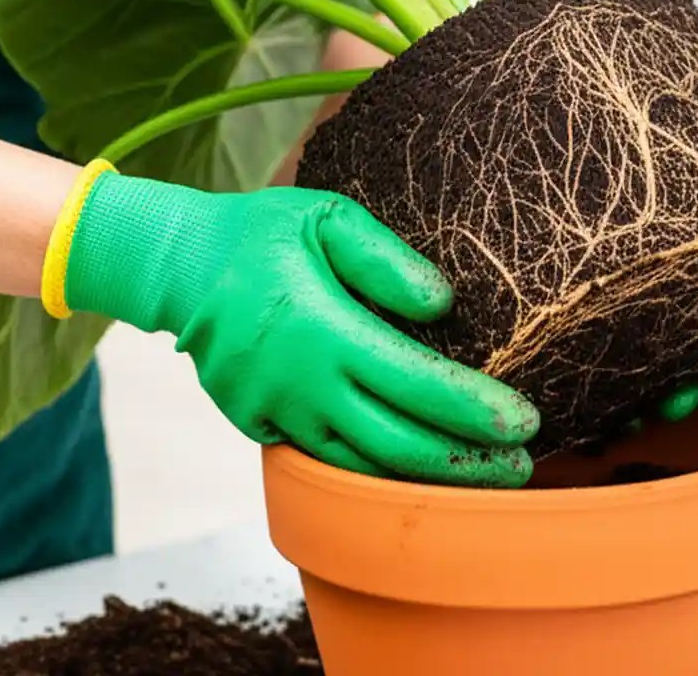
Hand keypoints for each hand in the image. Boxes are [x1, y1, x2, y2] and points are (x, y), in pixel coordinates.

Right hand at [44, 161, 539, 486]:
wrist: (174, 267)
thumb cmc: (256, 234)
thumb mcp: (325, 218)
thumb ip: (386, 260)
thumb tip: (442, 305)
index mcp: (325, 331)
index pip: (418, 384)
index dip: (475, 411)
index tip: (524, 423)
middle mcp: (304, 385)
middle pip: (400, 443)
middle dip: (467, 462)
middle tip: (521, 465)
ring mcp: (279, 414)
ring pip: (366, 466)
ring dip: (427, 478)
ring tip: (482, 477)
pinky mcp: (262, 427)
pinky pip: (329, 461)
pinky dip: (377, 472)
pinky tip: (415, 468)